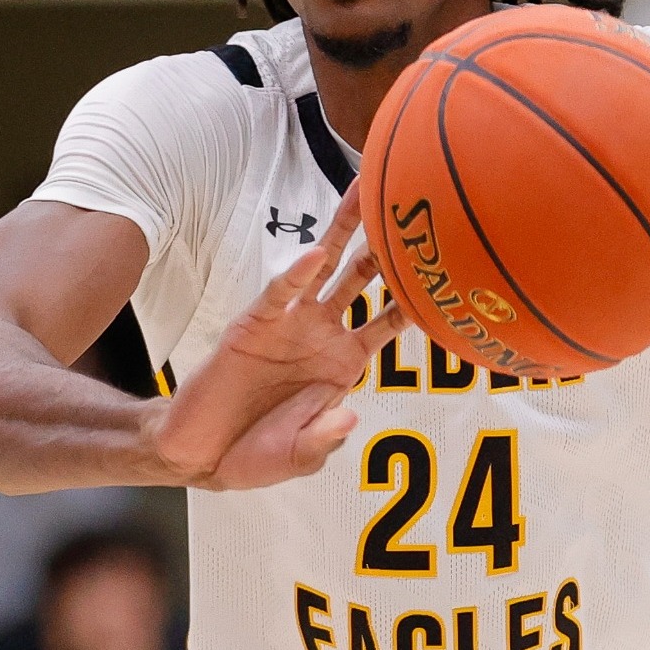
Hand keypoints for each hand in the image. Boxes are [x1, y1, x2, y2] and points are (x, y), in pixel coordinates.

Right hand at [154, 182, 405, 487]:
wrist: (203, 452)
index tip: (446, 273)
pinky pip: (280, 294)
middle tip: (411, 210)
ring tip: (364, 194)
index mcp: (344, 363)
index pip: (389, 322)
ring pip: (325, 270)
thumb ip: (324, 437)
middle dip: (386, 247)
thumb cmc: (257, 454)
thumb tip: (348, 413)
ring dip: (344, 233)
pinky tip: (315, 254)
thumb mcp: (300, 455)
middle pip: (363, 280)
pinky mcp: (255, 324)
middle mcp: (322, 334)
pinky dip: (297, 273)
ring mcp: (290, 325)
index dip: (416, 300)